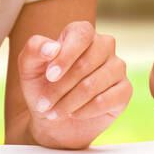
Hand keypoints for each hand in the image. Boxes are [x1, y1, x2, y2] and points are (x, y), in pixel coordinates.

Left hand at [19, 20, 131, 148]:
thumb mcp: (28, 67)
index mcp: (82, 33)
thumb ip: (34, 49)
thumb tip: (52, 48)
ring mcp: (117, 67)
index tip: (50, 76)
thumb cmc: (41, 87)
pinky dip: (84, 111)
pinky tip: (73, 113)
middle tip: (44, 103)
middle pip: (85, 63)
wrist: (54, 120)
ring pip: (93, 84)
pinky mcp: (125, 91)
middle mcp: (104, 46)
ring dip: (68, 102)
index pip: (81, 34)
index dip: (65, 56)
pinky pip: (105, 101)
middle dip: (59, 87)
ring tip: (54, 112)